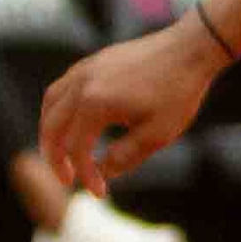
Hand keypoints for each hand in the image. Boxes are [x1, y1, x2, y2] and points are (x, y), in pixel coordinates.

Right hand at [37, 21, 219, 194]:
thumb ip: (126, 157)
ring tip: (62, 154)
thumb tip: (102, 172)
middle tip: (67, 179)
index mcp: (95, 102)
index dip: (85, 175)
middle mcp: (82, 83)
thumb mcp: (157, 134)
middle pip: (51, 126)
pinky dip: (58, 109)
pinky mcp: (92, 61)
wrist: (190, 49)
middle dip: (55, 158)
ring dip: (51, 131)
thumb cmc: (178, 92)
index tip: (100, 192)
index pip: (76, 148)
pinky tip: (73, 123)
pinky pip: (61, 87)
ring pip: (50, 103)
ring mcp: (85, 68)